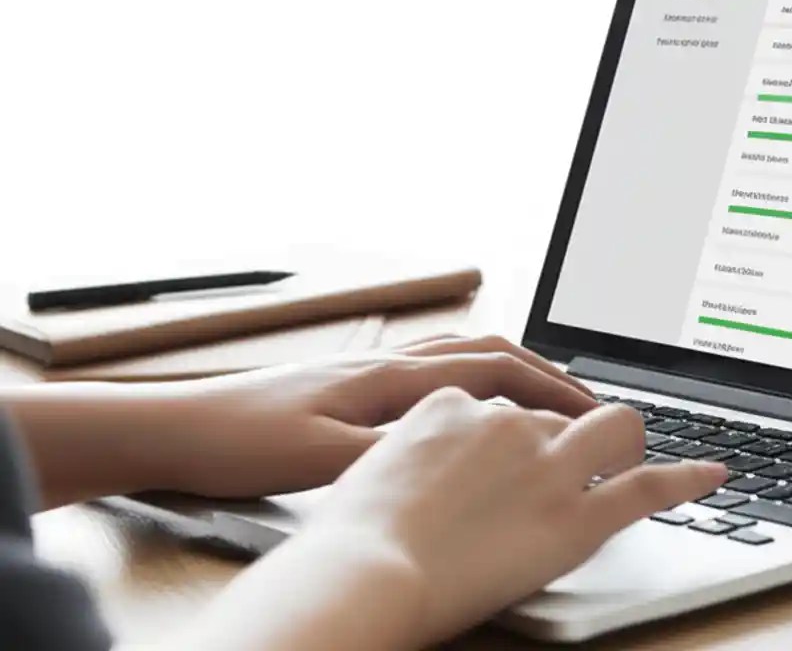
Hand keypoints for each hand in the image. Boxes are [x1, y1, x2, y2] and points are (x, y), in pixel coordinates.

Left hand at [172, 334, 598, 498]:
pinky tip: (471, 403)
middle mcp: (389, 363)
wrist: (181, 425)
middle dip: (545, 373)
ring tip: (546, 398)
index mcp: (391, 378)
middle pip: (489, 350)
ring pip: (463, 353)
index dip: (550, 389)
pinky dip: (474, 377)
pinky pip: (435, 367)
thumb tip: (460, 457)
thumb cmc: (243, 441)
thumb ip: (391, 457)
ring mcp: (371, 368)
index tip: (591, 411)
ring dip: (513, 369)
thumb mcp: (321, 461)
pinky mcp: (354, 383)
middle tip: (586, 404)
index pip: (493, 371)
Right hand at [306, 388, 727, 644]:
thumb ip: (411, 459)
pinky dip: (687, 478)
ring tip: (622, 466)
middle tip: (572, 466)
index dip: (514, 439)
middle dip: (570, 435)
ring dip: (618, 447)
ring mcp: (546, 462)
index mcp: (450, 404)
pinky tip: (712, 475)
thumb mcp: (369, 473)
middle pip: (559, 415)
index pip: (503, 408)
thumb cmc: (347, 540)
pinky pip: (648, 485)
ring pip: (610, 431)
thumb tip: (423, 474)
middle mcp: (506, 421)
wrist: (363, 573)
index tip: (514, 459)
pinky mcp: (576, 513)